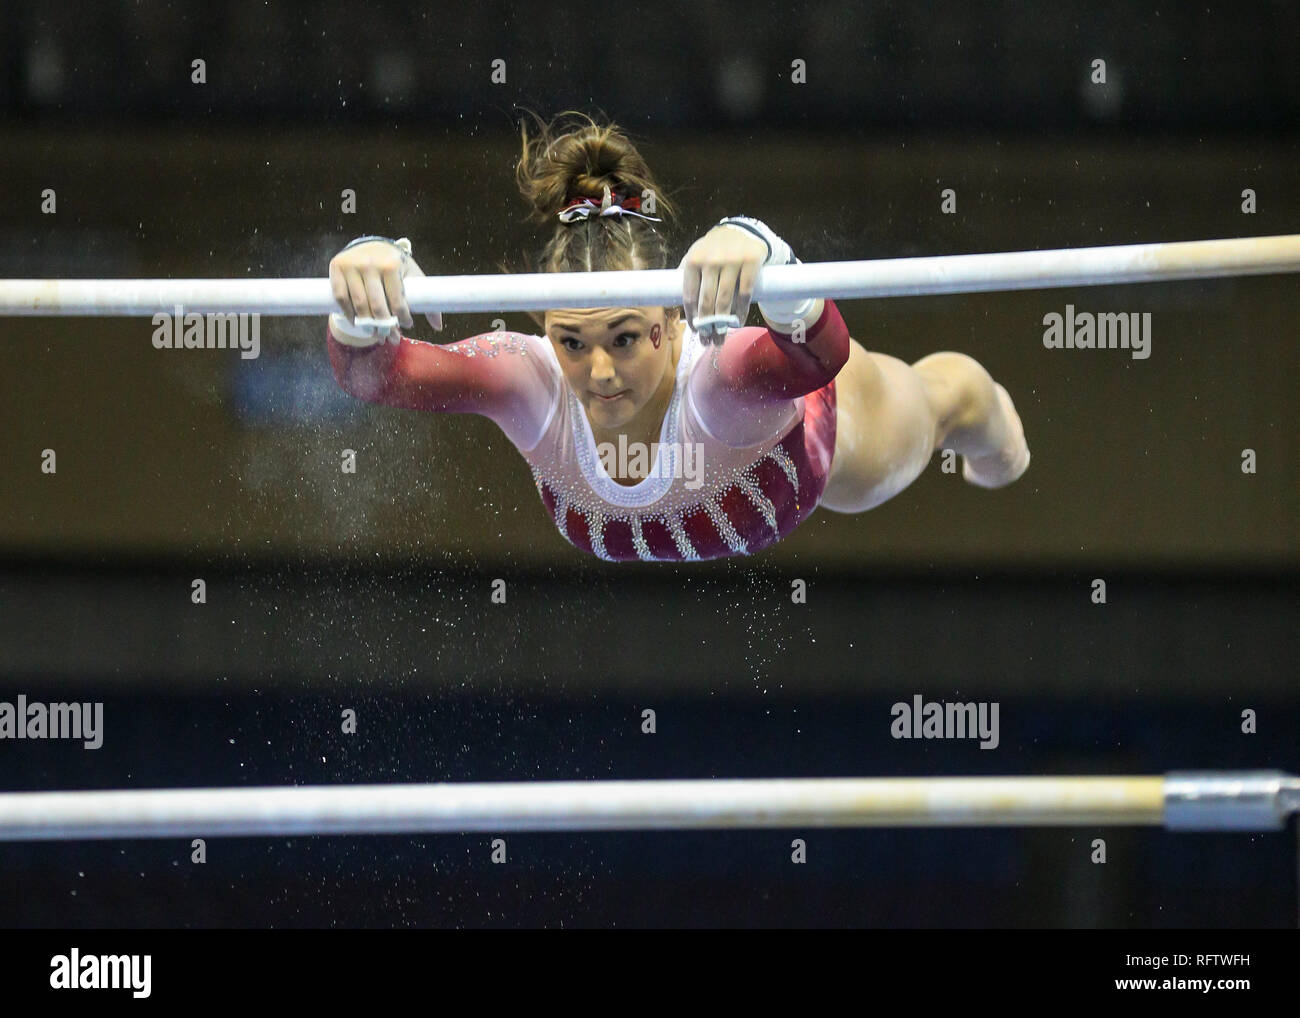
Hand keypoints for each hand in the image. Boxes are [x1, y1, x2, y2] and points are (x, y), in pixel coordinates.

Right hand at [329, 240, 442, 340]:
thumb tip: (438, 327)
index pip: (397, 300)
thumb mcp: (413, 275)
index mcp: (391, 265)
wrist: (371, 245)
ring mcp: (351, 265)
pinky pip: (340, 297)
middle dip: (385, 327)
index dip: (402, 318)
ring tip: (376, 334)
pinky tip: (357, 322)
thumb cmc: (395, 265)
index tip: (407, 325)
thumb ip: (425, 298)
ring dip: (367, 325)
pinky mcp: (337, 268)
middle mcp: (369, 264)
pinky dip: (348, 313)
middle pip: (377, 306)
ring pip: (358, 304)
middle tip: (391, 338)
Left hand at [679, 224, 767, 343]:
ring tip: (721, 338)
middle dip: (706, 325)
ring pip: (725, 300)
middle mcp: (711, 260)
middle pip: (707, 301)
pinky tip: (737, 322)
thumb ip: (686, 274)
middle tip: (708, 341)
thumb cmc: (714, 249)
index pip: (689, 294)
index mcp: (694, 260)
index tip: (695, 330)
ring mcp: (732, 261)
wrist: (741, 230)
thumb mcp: (696, 254)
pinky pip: (744, 294)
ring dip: (723, 324)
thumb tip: (671, 299)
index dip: (692, 316)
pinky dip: (741, 311)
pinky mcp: (751, 262)